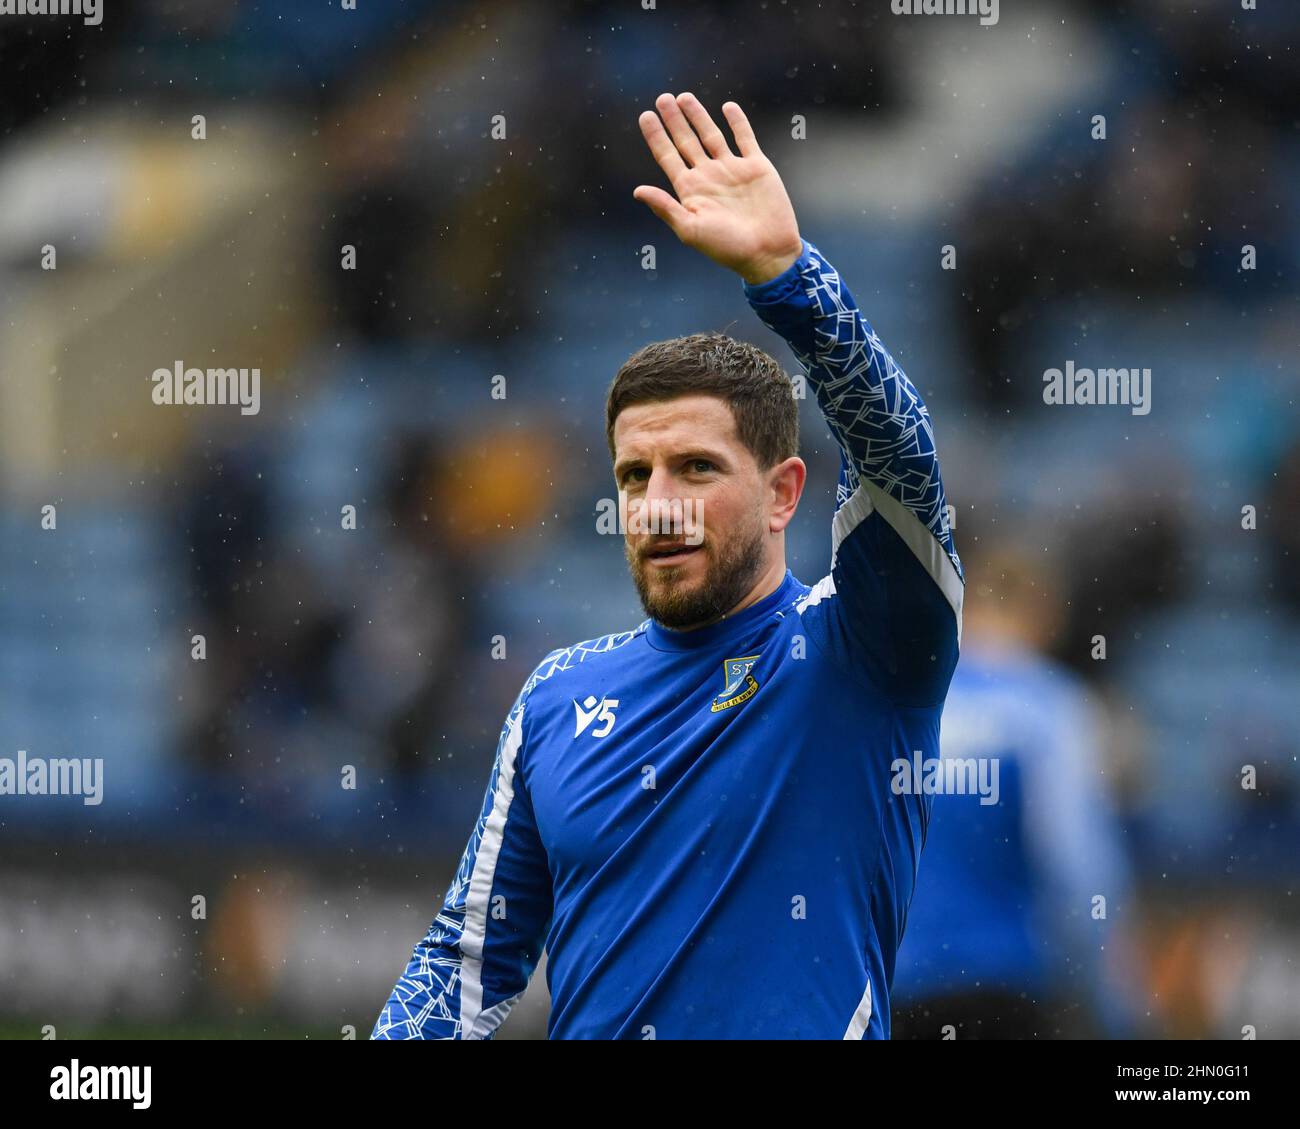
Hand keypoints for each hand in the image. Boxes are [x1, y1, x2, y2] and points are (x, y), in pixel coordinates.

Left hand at [633, 93, 802, 285]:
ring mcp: (732, 170)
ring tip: (684, 97)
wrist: (767, 252)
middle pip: (686, 141)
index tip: (645, 116)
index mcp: (691, 191)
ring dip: (698, 116)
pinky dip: (737, 122)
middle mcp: (709, 177)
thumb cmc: (727, 248)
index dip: (656, 137)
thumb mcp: (690, 230)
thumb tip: (637, 191)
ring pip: (711, 135)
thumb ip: (665, 208)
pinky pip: (745, 138)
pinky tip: (727, 107)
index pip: (668, 157)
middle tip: (662, 98)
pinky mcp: (756, 167)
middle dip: (674, 120)